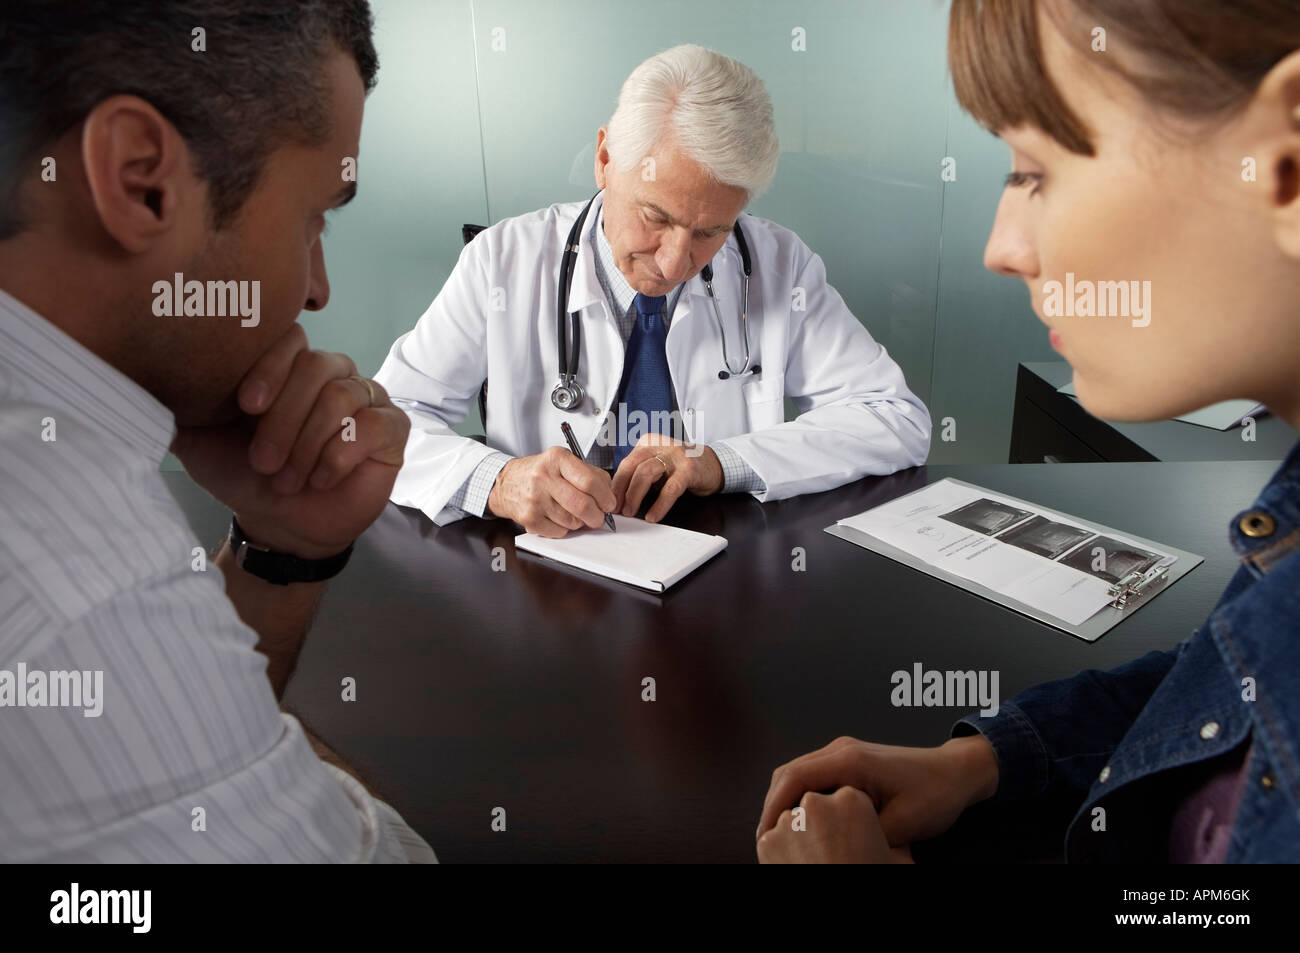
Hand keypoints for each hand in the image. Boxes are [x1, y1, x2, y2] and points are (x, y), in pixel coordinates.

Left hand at [170, 323, 408, 558]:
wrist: (281, 526)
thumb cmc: (244, 477)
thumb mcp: (198, 440)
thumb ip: (177, 405)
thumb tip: (133, 372)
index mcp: (289, 366)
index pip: (290, 337)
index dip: (270, 366)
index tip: (245, 407)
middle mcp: (332, 374)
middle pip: (318, 367)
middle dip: (286, 419)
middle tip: (263, 462)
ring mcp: (367, 399)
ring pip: (343, 395)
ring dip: (309, 443)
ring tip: (287, 479)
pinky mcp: (392, 430)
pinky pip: (376, 424)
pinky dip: (341, 453)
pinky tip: (320, 478)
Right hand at [486, 447, 616, 537]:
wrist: (506, 483)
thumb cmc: (539, 473)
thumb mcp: (563, 462)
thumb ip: (589, 474)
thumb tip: (609, 495)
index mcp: (557, 459)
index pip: (590, 481)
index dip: (605, 496)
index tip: (609, 503)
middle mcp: (544, 477)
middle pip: (582, 504)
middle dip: (597, 515)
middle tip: (599, 516)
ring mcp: (535, 499)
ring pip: (572, 521)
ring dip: (580, 522)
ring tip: (574, 513)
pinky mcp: (529, 519)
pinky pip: (559, 531)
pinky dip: (565, 528)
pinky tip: (558, 517)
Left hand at [610, 434, 723, 522]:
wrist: (713, 464)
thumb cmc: (681, 467)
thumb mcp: (658, 465)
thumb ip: (640, 475)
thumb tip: (619, 497)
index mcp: (648, 443)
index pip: (625, 463)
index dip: (615, 484)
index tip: (609, 502)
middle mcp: (660, 445)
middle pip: (632, 466)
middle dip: (621, 489)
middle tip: (616, 508)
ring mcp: (675, 456)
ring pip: (646, 473)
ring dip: (635, 495)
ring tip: (630, 511)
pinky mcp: (689, 469)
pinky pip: (670, 488)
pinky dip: (660, 504)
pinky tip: (653, 515)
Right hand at [757, 735, 998, 851]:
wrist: (957, 771)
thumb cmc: (935, 794)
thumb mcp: (901, 824)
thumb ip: (861, 833)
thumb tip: (831, 848)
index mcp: (850, 760)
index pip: (795, 777)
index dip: (773, 807)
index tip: (765, 835)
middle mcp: (841, 750)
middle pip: (788, 772)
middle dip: (771, 806)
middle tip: (766, 841)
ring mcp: (843, 751)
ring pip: (796, 772)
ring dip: (783, 800)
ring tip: (780, 834)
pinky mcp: (848, 759)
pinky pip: (812, 774)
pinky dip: (799, 796)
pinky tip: (802, 820)